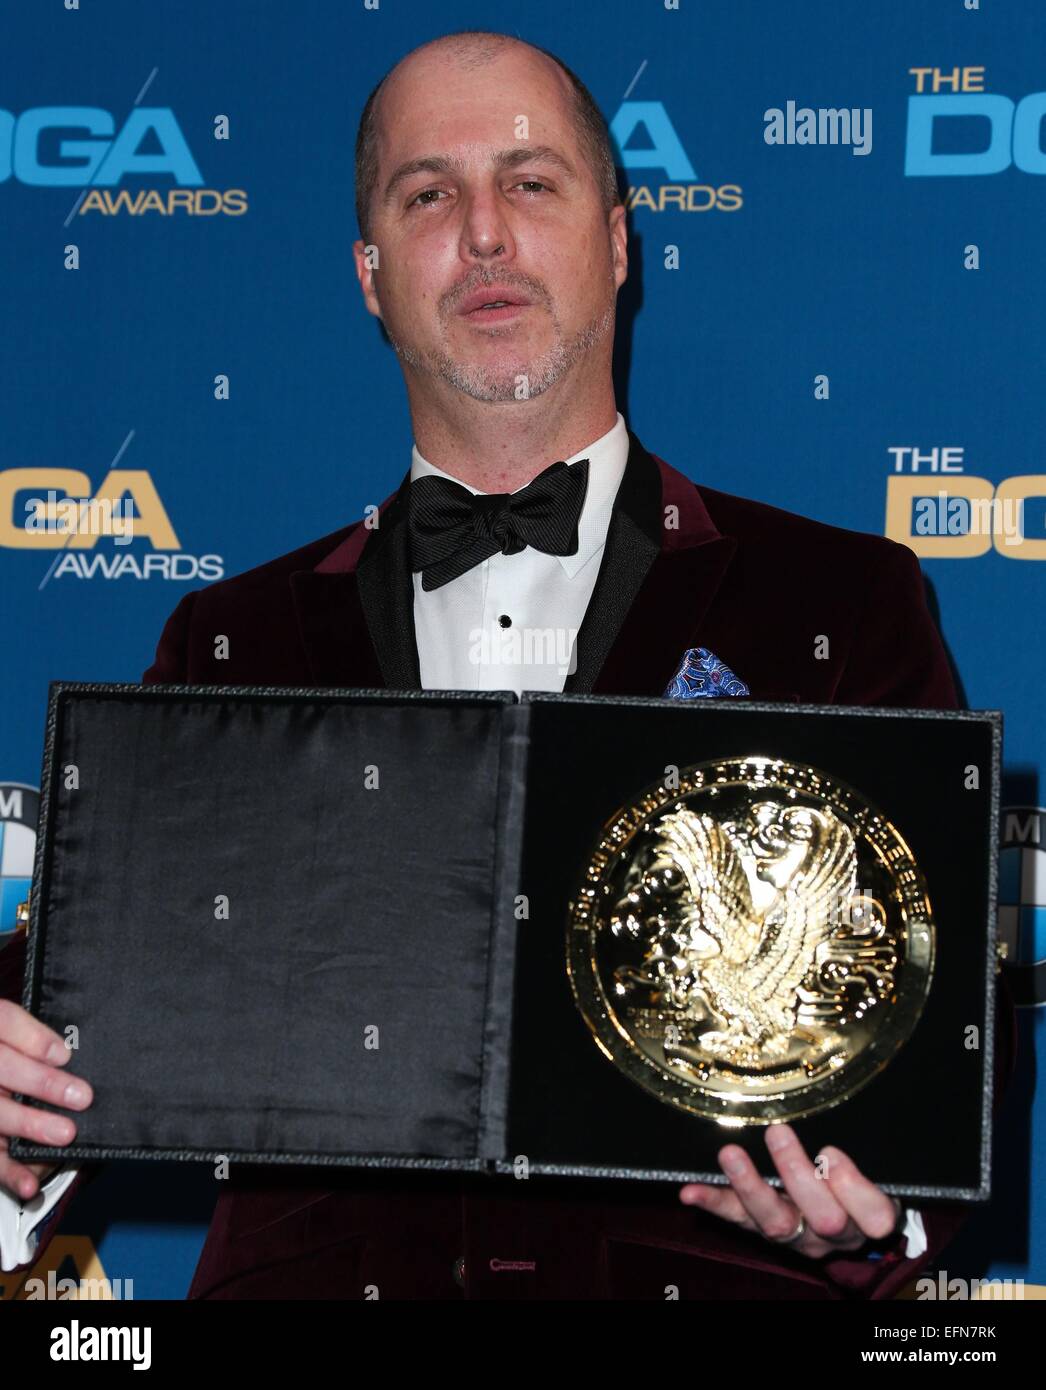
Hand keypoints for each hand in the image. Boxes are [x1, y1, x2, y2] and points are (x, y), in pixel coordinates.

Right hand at [0, 998, 92, 1202]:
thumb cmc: (10, 1053)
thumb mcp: (13, 1033)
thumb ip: (32, 1037)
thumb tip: (67, 1052)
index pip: (3, 1021)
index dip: (32, 1038)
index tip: (64, 1055)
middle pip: (1, 1067)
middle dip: (41, 1083)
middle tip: (81, 1096)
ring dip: (29, 1125)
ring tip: (65, 1134)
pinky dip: (8, 1171)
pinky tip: (29, 1184)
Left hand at [678, 1122, 903, 1259]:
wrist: (845, 1221)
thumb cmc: (861, 1177)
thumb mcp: (878, 1163)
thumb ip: (871, 1145)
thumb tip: (851, 1099)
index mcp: (869, 1216)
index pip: (875, 1216)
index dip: (853, 1187)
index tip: (831, 1152)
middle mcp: (835, 1232)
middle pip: (824, 1219)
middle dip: (798, 1174)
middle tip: (778, 1133)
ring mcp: (797, 1235)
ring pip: (776, 1223)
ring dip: (751, 1186)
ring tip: (731, 1154)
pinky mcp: (761, 1228)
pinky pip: (736, 1219)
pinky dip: (713, 1203)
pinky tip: (690, 1192)